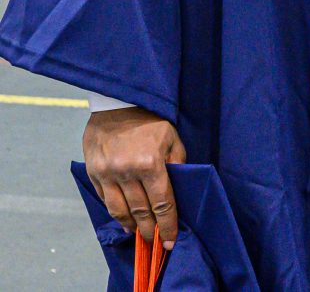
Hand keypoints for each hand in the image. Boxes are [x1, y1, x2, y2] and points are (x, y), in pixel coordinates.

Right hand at [83, 107, 184, 248]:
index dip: (167, 223)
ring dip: (130, 225)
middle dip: (150, 229)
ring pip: (119, 210)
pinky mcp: (94, 172)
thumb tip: (178, 188)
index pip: (162, 202)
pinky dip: (114, 212)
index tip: (171, 239)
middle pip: (140, 210)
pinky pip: (105, 199)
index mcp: (150, 164)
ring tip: (138, 233)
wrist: (117, 105)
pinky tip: (122, 219)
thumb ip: (177, 163)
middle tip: (155, 241)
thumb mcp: (172, 137)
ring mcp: (107, 174)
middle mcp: (127, 172)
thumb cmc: (150, 120)